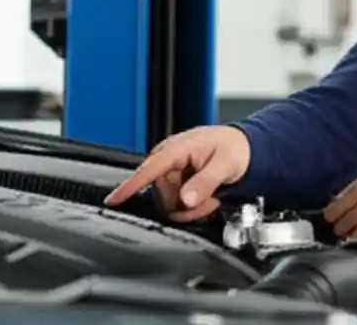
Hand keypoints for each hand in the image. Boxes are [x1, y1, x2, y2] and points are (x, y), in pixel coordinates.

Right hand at [104, 125, 250, 222]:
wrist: (243, 149)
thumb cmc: (235, 149)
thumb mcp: (225, 165)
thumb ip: (205, 182)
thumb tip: (185, 199)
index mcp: (177, 149)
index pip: (148, 170)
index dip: (129, 186)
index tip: (112, 200)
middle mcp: (169, 159)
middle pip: (163, 197)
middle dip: (186, 204)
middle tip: (209, 197)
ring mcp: (172, 172)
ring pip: (170, 204)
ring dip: (191, 207)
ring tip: (209, 195)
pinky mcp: (176, 183)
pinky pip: (177, 205)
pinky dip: (193, 206)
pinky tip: (205, 196)